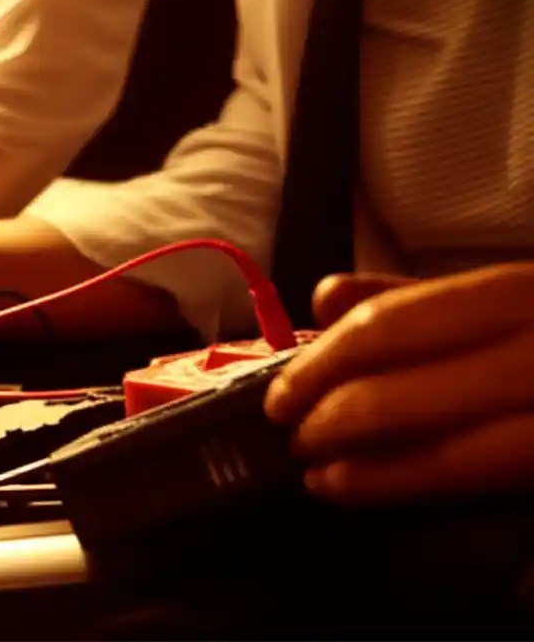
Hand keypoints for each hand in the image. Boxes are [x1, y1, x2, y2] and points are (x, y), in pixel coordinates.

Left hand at [264, 264, 533, 504]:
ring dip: (363, 473)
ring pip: (441, 457)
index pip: (384, 330)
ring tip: (319, 476)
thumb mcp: (500, 299)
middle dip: (327, 426)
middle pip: (397, 400)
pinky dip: (412, 490)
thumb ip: (415, 298)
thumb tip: (325, 299)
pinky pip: (479, 486)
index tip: (277, 399)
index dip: (316, 368)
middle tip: (293, 441)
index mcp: (515, 295)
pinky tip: (368, 493)